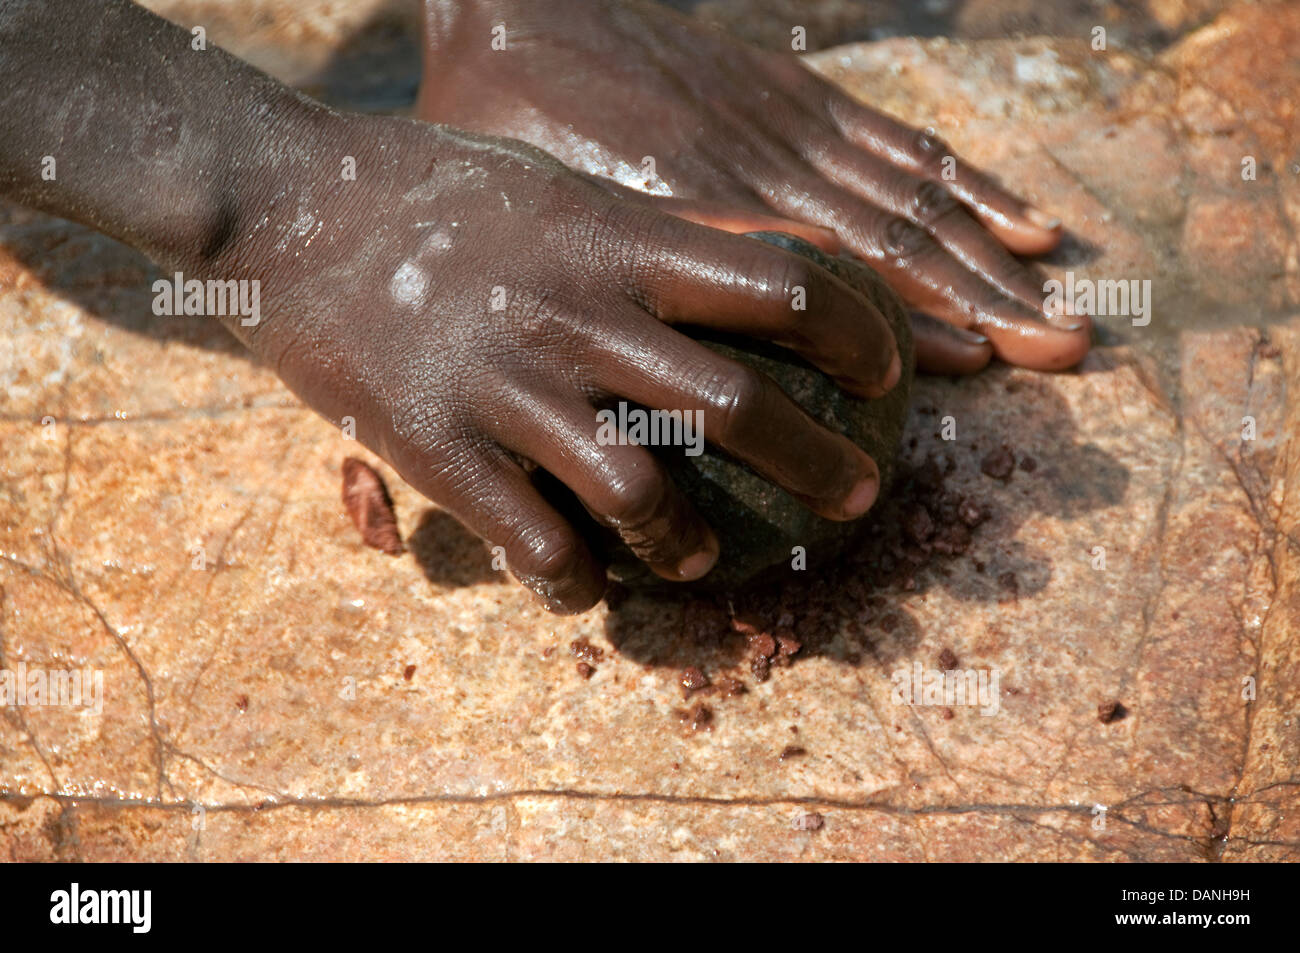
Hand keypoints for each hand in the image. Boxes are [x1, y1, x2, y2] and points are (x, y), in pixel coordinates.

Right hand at [222, 115, 901, 611]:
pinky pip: (533, 542)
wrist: (287, 205)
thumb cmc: (430, 188)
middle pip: (737, 403)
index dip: (858, 334)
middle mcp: (578, 316)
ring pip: (641, 491)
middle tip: (856, 498)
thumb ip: (646, 232)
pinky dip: (571, 581)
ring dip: (687, 544)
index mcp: (617, 243)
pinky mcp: (436, 447)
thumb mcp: (555, 185)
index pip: (779, 286)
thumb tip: (744, 261)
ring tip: (700, 563)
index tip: (891, 375)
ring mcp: (507, 386)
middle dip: (821, 463)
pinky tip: (579, 587)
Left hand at [416, 0, 1089, 373]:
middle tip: (1066, 352)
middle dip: (987, 299)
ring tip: (1065, 305)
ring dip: (996, 253)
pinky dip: (968, 186)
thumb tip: (602, 394)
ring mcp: (790, 125)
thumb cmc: (507, 120)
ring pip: (914, 194)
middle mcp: (763, 168)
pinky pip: (898, 143)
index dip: (912, 322)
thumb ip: (588, 293)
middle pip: (897, 240)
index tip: (980, 368)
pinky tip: (1025, 219)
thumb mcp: (530, 216)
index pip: (831, 272)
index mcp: (700, 205)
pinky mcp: (798, 91)